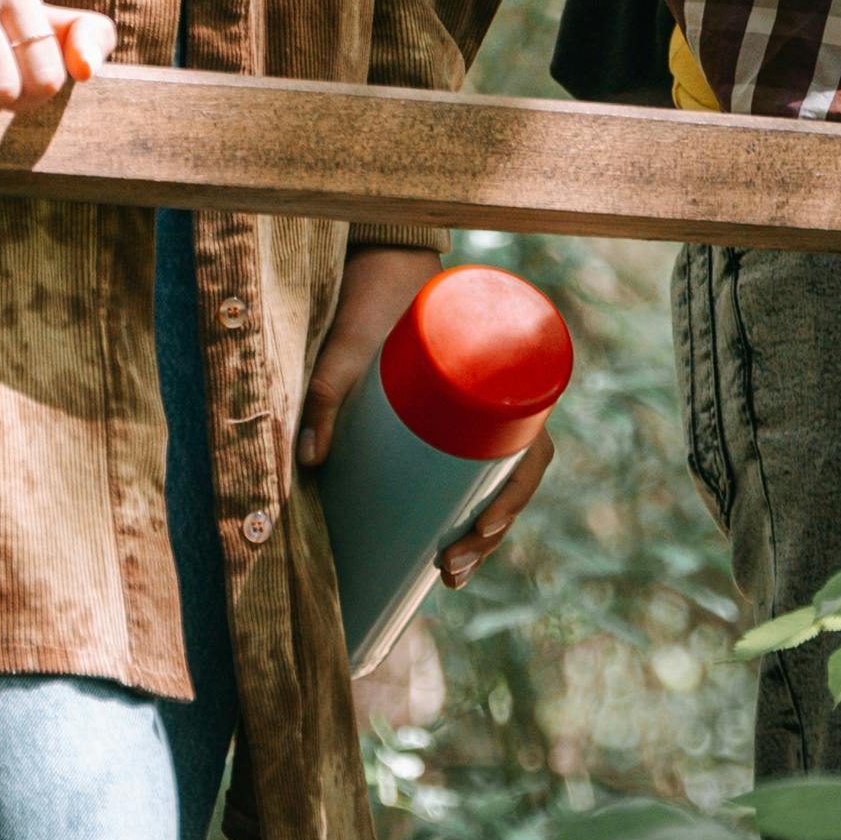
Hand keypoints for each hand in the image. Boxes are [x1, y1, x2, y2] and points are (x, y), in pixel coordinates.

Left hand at [297, 244, 556, 580]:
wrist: (374, 264)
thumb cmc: (372, 300)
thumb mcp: (349, 344)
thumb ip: (326, 394)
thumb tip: (310, 461)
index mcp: (500, 383)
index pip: (530, 453)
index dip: (514, 499)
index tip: (482, 528)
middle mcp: (495, 406)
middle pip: (510, 483)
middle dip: (488, 537)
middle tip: (451, 569)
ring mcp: (471, 419)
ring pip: (491, 486)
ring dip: (480, 537)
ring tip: (449, 574)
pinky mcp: (443, 427)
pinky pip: (467, 474)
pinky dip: (464, 513)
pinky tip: (448, 551)